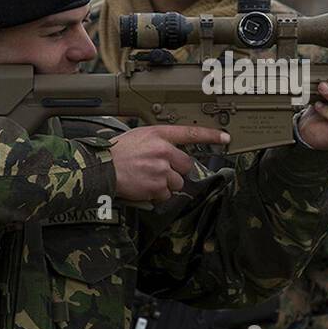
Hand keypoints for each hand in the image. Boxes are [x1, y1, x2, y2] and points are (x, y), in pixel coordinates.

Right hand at [110, 125, 229, 202]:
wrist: (101, 168)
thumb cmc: (116, 153)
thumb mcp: (138, 136)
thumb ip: (158, 142)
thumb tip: (170, 152)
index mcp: (158, 135)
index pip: (190, 133)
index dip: (211, 135)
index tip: (226, 138)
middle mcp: (163, 151)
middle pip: (186, 165)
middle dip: (175, 170)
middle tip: (158, 170)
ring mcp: (161, 169)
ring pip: (177, 182)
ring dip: (165, 184)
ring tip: (146, 178)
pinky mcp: (157, 186)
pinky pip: (165, 195)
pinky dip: (156, 195)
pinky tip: (143, 186)